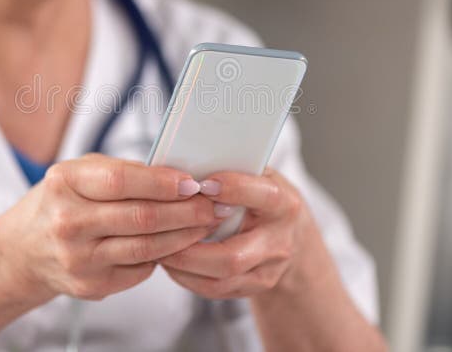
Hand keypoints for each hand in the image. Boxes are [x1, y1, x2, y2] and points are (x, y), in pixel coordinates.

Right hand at [0, 154, 223, 301]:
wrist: (24, 249)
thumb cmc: (60, 201)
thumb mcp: (79, 173)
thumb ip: (123, 172)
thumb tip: (177, 176)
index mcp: (64, 183)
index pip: (121, 182)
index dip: (161, 183)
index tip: (191, 182)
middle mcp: (68, 222)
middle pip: (140, 217)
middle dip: (185, 211)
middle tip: (212, 204)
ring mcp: (78, 259)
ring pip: (146, 247)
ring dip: (184, 235)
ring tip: (206, 223)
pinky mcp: (90, 285)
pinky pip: (140, 268)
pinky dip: (164, 255)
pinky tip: (179, 243)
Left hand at [158, 168, 307, 298]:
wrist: (293, 237)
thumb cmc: (264, 196)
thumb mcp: (259, 175)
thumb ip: (234, 168)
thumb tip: (191, 160)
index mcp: (283, 204)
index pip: (263, 197)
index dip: (233, 190)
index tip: (201, 184)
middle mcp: (278, 241)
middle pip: (233, 255)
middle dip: (191, 248)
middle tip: (162, 231)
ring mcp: (267, 270)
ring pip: (220, 279)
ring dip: (183, 266)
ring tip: (159, 248)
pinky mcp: (253, 287)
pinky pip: (215, 290)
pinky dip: (187, 278)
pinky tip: (170, 262)